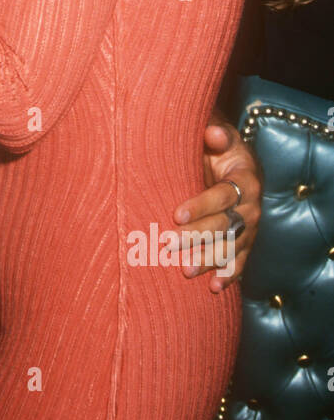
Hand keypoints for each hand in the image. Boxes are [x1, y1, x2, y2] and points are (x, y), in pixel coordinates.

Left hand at [169, 117, 261, 292]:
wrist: (236, 165)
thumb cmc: (218, 150)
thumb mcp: (219, 138)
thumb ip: (217, 136)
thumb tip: (212, 132)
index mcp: (244, 179)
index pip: (221, 195)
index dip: (200, 205)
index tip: (176, 214)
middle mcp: (251, 206)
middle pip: (223, 225)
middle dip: (196, 236)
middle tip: (167, 244)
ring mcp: (249, 228)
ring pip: (230, 246)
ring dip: (208, 260)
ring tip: (185, 271)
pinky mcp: (245, 242)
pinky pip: (240, 261)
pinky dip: (228, 275)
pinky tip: (214, 287)